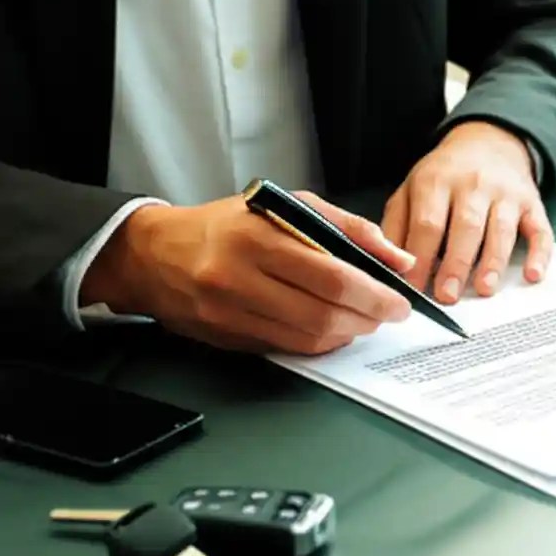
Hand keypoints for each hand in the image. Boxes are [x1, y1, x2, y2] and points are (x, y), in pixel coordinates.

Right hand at [80, 192, 415, 354]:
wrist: (156, 254)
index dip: (374, 295)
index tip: (398, 302)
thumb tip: (398, 259)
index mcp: (259, 236)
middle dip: (367, 319)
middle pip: (322, 313)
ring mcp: (229, 312)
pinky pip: (286, 348)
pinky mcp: (225, 337)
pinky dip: (318, 343)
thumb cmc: (229, 225)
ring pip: (306, 338)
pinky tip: (331, 330)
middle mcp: (240, 276)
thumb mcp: (289, 206)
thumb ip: (349, 229)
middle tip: (388, 315)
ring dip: (346, 335)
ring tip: (363, 321)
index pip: (332, 276)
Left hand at [381, 121, 552, 303]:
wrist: (490, 142)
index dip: (420, 258)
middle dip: (456, 263)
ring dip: (493, 261)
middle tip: (447, 296)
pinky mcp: (532, 203)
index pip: (428, 223)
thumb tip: (388, 265)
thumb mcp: (411, 189)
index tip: (413, 288)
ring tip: (483, 289)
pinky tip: (533, 274)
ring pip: (502, 229)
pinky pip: (539, 229)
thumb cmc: (446, 175)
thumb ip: (396, 225)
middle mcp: (473, 185)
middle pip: (465, 227)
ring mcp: (506, 194)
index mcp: (437, 181)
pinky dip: (540, 253)